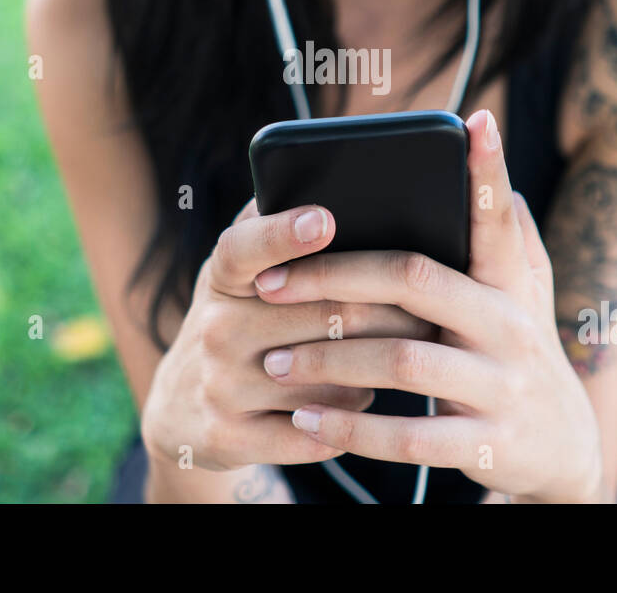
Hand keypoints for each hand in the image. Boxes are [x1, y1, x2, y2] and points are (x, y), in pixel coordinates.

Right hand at [140, 198, 434, 472]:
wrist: (182, 407)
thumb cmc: (241, 317)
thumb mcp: (243, 272)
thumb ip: (275, 226)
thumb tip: (335, 179)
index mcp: (222, 275)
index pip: (246, 247)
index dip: (284, 232)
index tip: (325, 218)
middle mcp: (215, 326)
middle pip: (324, 314)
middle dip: (389, 311)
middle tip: (433, 307)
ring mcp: (219, 384)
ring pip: (329, 375)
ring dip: (374, 368)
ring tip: (400, 357)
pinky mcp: (229, 436)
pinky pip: (314, 428)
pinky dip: (349, 416)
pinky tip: (363, 402)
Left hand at [252, 109, 603, 501]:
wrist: (561, 450)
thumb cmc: (517, 353)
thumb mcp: (523, 295)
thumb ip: (505, 239)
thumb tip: (489, 161)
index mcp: (512, 283)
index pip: (497, 219)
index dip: (489, 172)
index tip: (474, 122)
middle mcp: (512, 326)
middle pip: (414, 280)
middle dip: (333, 277)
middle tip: (271, 284)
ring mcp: (501, 386)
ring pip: (401, 358)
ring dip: (327, 358)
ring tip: (273, 359)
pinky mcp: (484, 444)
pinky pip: (406, 436)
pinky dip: (348, 429)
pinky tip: (305, 420)